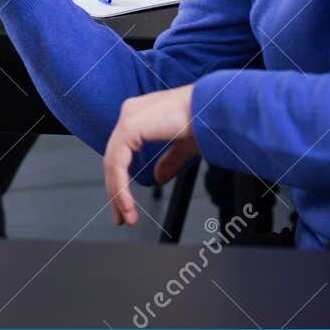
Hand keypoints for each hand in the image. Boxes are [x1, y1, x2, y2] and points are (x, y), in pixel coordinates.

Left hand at [102, 85, 200, 226]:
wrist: (216, 110)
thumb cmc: (206, 119)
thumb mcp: (184, 147)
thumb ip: (169, 161)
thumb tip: (159, 177)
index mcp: (140, 115)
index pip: (121, 153)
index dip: (121, 182)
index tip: (126, 207)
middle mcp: (131, 113)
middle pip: (114, 159)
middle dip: (116, 193)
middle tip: (122, 218)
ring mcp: (129, 118)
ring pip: (112, 163)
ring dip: (118, 194)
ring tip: (128, 217)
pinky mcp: (130, 126)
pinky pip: (117, 162)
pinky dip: (120, 186)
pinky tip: (127, 204)